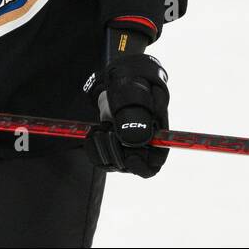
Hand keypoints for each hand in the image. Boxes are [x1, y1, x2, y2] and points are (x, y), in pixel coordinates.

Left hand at [82, 53, 169, 177]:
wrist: (120, 81)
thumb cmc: (135, 84)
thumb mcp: (137, 94)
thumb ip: (137, 115)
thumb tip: (134, 138)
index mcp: (155, 137)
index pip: (152, 166)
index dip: (141, 167)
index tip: (129, 158)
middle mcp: (140, 147)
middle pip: (128, 166)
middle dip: (115, 152)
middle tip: (108, 132)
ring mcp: (124, 147)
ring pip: (112, 163)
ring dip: (102, 148)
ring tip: (101, 127)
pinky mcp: (110, 145)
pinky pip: (99, 157)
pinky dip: (93, 147)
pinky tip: (93, 132)